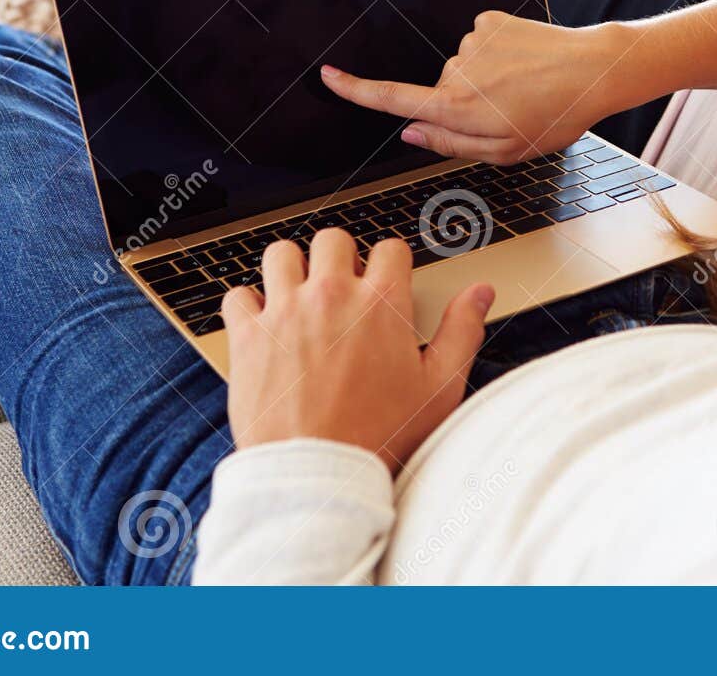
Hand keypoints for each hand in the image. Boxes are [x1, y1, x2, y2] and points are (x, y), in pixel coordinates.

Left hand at [222, 230, 493, 470]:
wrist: (319, 476)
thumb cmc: (380, 436)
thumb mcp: (438, 388)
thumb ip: (461, 332)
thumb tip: (479, 293)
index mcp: (381, 303)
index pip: (389, 248)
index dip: (392, 265)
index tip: (386, 284)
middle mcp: (331, 296)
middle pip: (333, 239)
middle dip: (340, 257)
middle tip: (343, 288)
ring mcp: (285, 313)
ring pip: (281, 254)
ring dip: (292, 269)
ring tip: (300, 295)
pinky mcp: (248, 337)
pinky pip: (237, 295)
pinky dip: (248, 304)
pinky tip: (263, 323)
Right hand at [320, 11, 636, 163]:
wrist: (595, 70)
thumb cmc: (555, 117)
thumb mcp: (504, 152)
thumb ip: (452, 145)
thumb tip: (412, 132)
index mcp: (457, 110)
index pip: (392, 99)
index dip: (356, 89)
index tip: (328, 76)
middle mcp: (456, 72)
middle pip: (439, 92)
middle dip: (464, 105)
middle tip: (511, 113)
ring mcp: (472, 42)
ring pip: (463, 68)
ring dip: (487, 80)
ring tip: (527, 88)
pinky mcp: (489, 21)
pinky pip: (481, 43)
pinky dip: (498, 55)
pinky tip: (527, 63)